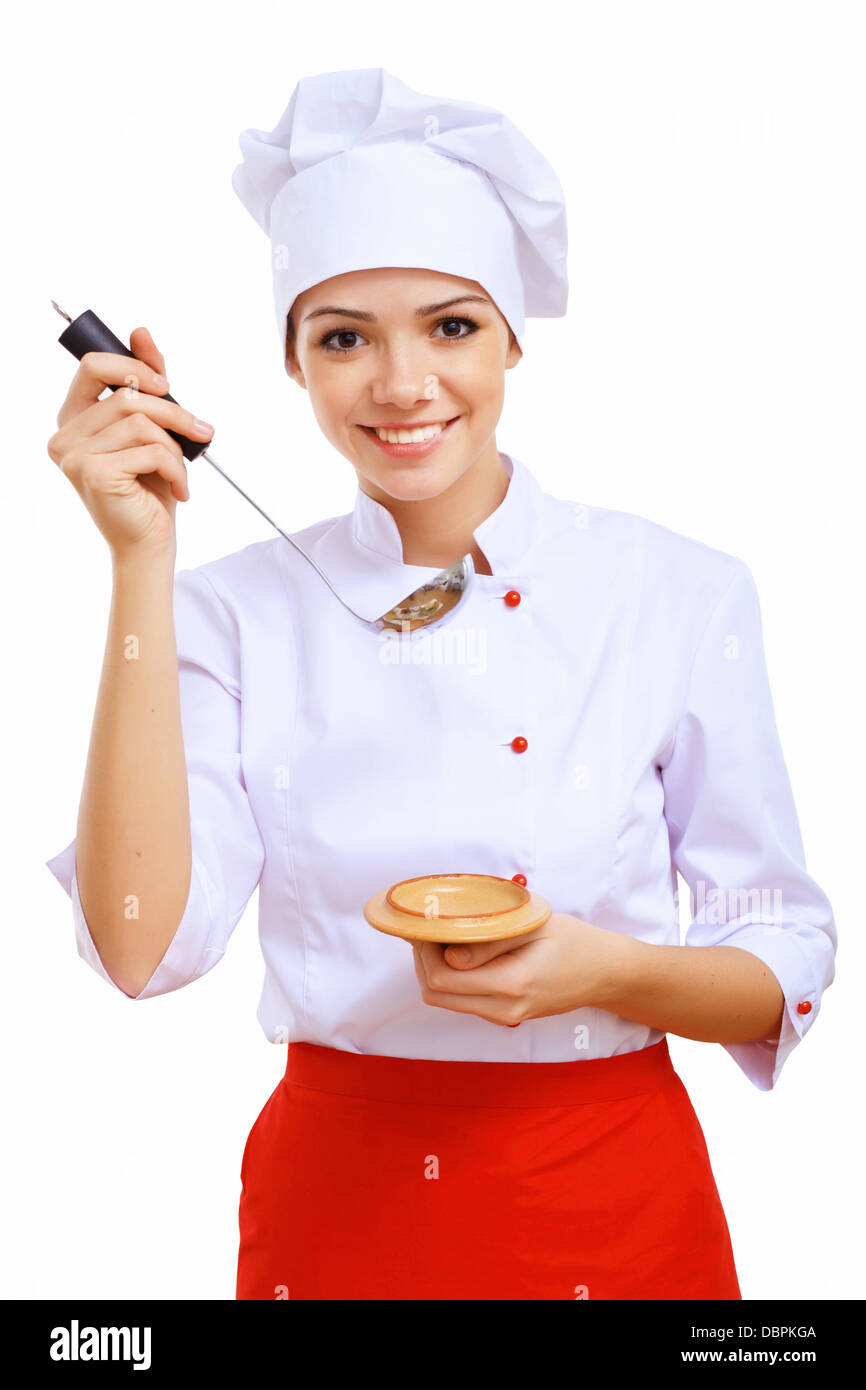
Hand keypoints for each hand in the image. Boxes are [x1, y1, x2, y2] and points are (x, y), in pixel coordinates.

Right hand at [46, 326, 213, 561]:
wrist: (150, 544)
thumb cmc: (150, 489)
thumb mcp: (153, 430)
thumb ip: (147, 383)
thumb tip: (140, 332)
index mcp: (74, 419)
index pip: (92, 365)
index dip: (134, 366)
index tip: (167, 386)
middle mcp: (65, 435)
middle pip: (126, 394)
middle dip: (174, 412)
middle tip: (201, 433)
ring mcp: (74, 455)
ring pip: (141, 422)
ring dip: (176, 447)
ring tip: (183, 472)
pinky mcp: (93, 474)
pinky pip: (150, 450)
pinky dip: (176, 469)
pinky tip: (179, 490)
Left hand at [410, 913, 633, 1027]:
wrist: (605, 972)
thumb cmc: (572, 941)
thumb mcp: (533, 927)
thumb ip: (489, 941)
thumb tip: (447, 953)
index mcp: (511, 984)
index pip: (442, 978)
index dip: (424, 949)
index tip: (428, 921)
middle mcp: (504, 1009)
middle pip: (435, 994)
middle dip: (423, 959)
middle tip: (430, 928)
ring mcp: (504, 1018)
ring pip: (445, 1001)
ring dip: (435, 969)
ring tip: (444, 936)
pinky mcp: (504, 1016)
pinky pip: (463, 1001)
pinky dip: (451, 978)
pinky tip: (461, 951)